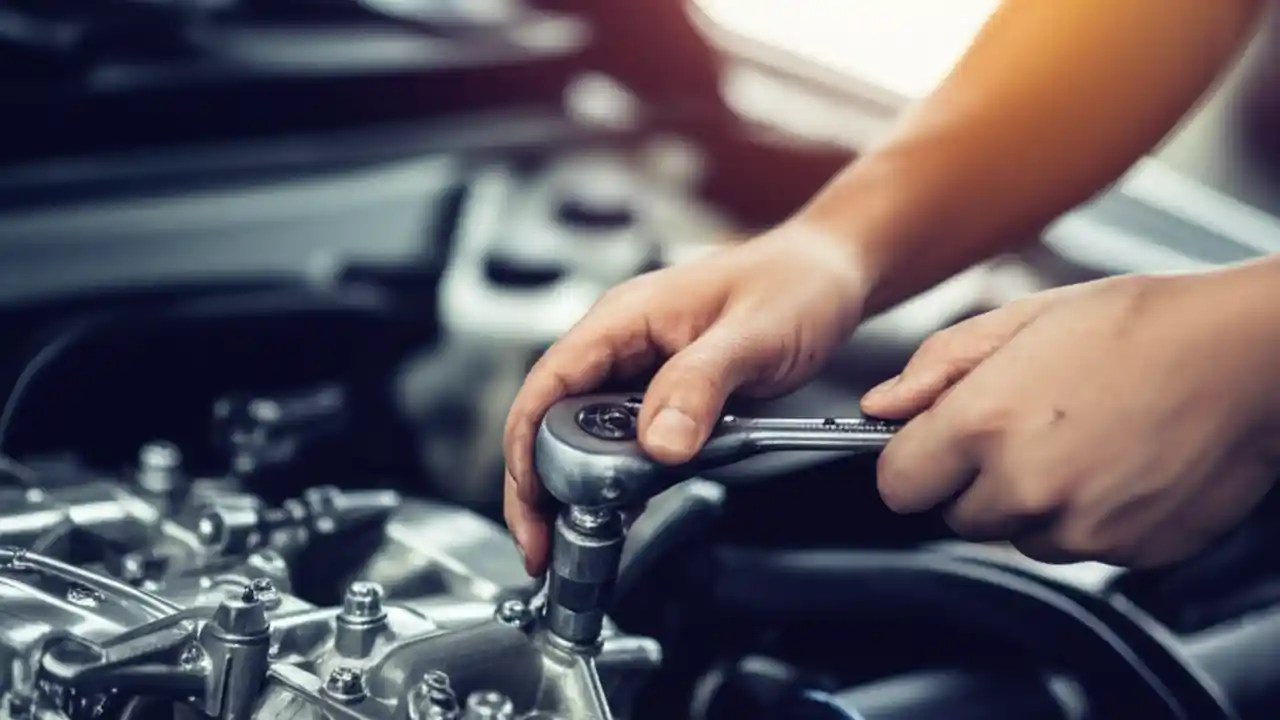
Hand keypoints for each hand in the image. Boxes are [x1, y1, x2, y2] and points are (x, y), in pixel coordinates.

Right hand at [503, 224, 868, 573]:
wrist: (830, 273)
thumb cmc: (796, 282)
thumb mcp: (754, 334)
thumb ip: (702, 385)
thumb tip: (659, 444)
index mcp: (625, 318)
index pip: (548, 384)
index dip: (526, 449)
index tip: (531, 509)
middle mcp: (621, 342)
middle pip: (552, 417)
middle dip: (540, 482)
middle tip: (547, 543)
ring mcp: (640, 367)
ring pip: (585, 432)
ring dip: (575, 484)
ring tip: (573, 539)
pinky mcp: (664, 390)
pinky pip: (624, 437)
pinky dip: (614, 476)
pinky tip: (617, 509)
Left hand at [861, 267, 1279, 567]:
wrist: (1250, 358)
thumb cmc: (1143, 326)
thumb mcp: (1023, 318)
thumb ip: (938, 366)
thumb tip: (883, 405)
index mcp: (984, 424)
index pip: (894, 484)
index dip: (908, 460)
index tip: (926, 445)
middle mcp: (1025, 485)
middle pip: (952, 514)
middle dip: (972, 477)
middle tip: (1023, 426)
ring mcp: (1078, 528)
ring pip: (1014, 534)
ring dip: (1028, 500)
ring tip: (1077, 439)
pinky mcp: (1124, 552)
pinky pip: (1073, 547)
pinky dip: (1082, 516)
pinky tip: (1112, 463)